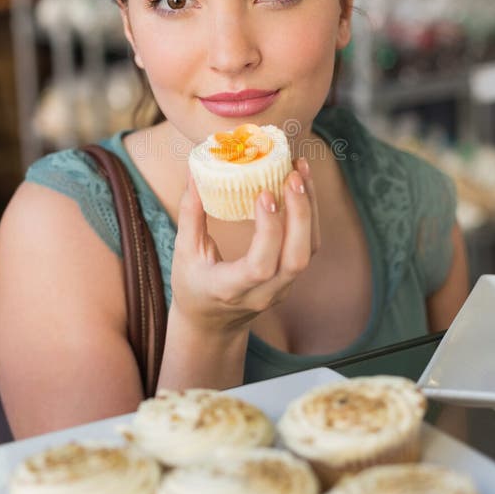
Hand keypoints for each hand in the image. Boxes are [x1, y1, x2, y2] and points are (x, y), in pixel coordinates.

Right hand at [170, 158, 319, 335]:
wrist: (212, 324)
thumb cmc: (193, 286)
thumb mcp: (185, 254)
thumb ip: (191, 214)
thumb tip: (194, 171)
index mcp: (230, 289)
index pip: (260, 266)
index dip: (269, 231)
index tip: (264, 193)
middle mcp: (263, 293)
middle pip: (296, 259)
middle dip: (300, 214)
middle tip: (292, 175)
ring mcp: (282, 287)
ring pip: (309, 250)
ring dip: (309, 208)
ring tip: (301, 170)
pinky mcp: (291, 277)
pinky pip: (309, 245)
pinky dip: (309, 213)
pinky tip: (302, 185)